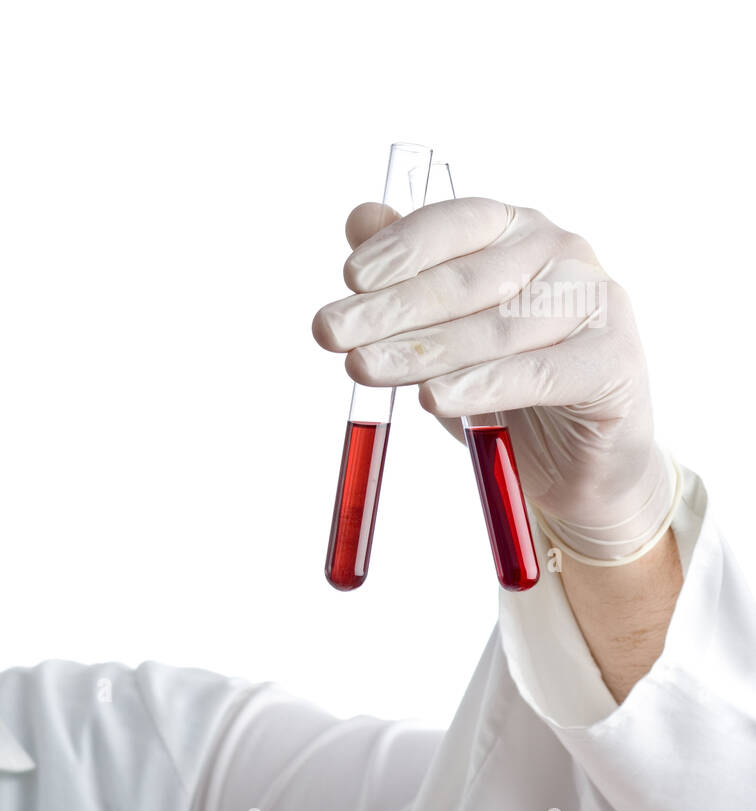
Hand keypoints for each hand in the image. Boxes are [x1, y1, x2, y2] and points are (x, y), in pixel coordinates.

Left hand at [312, 198, 674, 562]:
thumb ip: (406, 273)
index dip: (399, 248)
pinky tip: (433, 399)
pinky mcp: (613, 360)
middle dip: (388, 310)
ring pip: (492, 329)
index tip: (349, 278)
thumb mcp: (443, 328)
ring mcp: (595, 302)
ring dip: (420, 351)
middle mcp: (560, 253)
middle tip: (330, 333)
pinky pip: (536, 374)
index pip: (453, 223)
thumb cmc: (503, 383)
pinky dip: (481, 387)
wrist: (578, 460)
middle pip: (462, 281)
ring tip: (362, 369)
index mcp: (515, 230)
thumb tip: (359, 217)